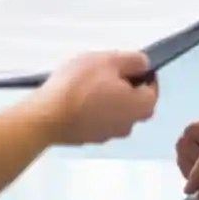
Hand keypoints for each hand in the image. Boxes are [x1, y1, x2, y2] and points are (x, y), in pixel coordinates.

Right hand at [27, 51, 158, 144]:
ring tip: (88, 82)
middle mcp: (128, 126)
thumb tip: (145, 64)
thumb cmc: (80, 86)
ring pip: (115, 112)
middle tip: (106, 71)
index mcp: (140, 107)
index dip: (143, 74)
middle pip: (134, 102)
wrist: (46, 117)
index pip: (152, 90)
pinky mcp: (87, 139)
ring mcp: (107, 135)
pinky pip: (97, 119)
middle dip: (124, 86)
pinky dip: (92, 109)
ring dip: (108, 98)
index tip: (128, 63)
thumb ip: (133, 61)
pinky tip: (76, 97)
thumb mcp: (109, 61)